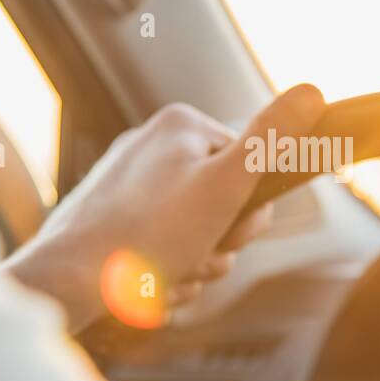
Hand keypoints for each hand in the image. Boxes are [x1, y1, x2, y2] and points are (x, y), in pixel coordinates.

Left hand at [3, 84, 326, 331]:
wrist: (68, 284)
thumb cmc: (148, 236)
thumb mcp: (224, 187)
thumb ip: (269, 142)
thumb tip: (312, 91)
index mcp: (181, 125)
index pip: (251, 167)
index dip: (249, 212)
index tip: (228, 232)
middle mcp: (151, 146)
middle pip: (223, 205)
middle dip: (218, 246)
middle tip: (195, 259)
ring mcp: (128, 186)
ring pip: (193, 235)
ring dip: (192, 268)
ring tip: (165, 277)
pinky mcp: (110, 222)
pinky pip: (159, 251)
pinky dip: (161, 277)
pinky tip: (144, 288)